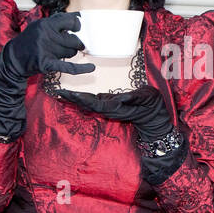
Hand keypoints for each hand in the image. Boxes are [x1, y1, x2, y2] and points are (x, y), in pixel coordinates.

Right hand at [0, 11, 94, 79]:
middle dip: (77, 43)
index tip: (79, 27)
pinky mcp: (46, 63)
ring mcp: (45, 50)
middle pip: (73, 40)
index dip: (77, 24)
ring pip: (70, 53)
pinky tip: (91, 68)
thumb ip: (57, 21)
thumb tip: (77, 16)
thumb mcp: (39, 26)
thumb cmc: (29, 41)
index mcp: (45, 24)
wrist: (14, 58)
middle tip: (77, 45)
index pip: (69, 21)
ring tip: (62, 53)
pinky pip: (68, 67)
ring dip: (70, 54)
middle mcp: (45, 36)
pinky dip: (81, 69)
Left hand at [56, 86, 172, 141]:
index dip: (82, 98)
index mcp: (116, 107)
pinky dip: (83, 98)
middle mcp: (110, 109)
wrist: (155, 119)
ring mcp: (109, 107)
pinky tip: (76, 95)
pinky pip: (94, 101)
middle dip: (73, 98)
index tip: (71, 94)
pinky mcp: (111, 105)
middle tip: (58, 92)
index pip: (95, 102)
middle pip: (87, 103)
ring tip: (62, 93)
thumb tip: (120, 98)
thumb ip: (134, 98)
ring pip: (89, 102)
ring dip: (75, 98)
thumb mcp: (147, 99)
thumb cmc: (152, 107)